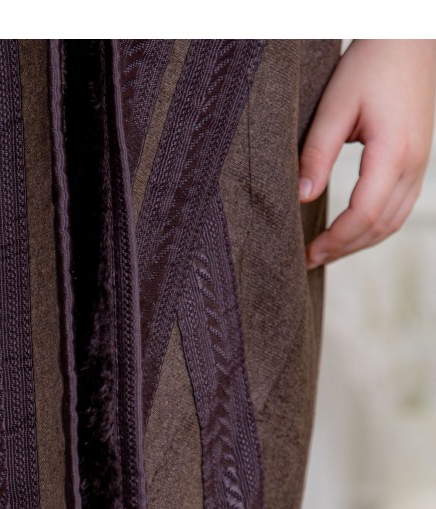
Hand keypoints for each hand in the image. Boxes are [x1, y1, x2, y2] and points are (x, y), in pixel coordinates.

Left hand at [299, 39, 435, 267]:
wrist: (408, 36)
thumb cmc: (371, 63)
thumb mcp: (335, 105)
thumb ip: (317, 152)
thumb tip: (301, 197)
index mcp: (394, 152)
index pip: (364, 214)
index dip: (335, 240)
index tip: (307, 251)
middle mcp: (413, 163)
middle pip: (380, 226)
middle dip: (344, 249)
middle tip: (309, 259)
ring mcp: (420, 164)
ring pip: (393, 222)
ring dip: (360, 243)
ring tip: (327, 251)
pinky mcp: (418, 160)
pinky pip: (400, 208)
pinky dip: (375, 227)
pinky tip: (352, 231)